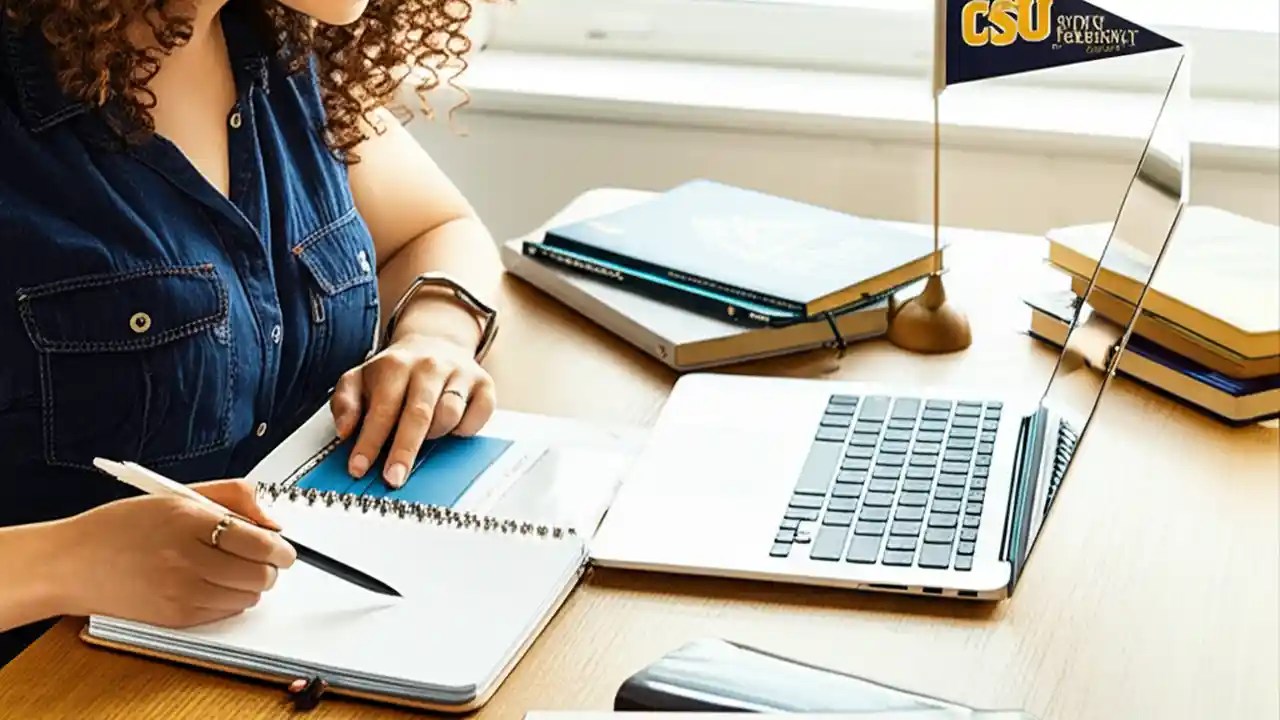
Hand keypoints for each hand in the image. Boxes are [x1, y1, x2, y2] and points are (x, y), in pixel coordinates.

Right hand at [52, 480, 295, 627]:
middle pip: (261, 573)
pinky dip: (230, 600)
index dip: (280, 547)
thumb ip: (232, 498)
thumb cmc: (121, 527)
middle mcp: (186, 558)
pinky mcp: (175, 617)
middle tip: (260, 558)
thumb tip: (271, 522)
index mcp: (188, 520)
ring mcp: (181, 591)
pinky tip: (212, 584)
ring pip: (249, 596)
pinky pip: (226, 612)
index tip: (282, 547)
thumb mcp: (176, 495)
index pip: (259, 541)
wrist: (71, 563)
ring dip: (251, 584)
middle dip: (269, 566)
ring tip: (231, 569)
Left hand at [330, 334, 495, 487]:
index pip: (382, 409)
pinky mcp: (484, 383)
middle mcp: (429, 366)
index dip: (370, 442)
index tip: (358, 468)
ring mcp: (459, 373)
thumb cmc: (395, 371)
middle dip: (404, 450)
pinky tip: (451, 426)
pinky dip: (464, 429)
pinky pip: (478, 417)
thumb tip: (345, 430)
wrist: (435, 342)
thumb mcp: (360, 378)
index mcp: (395, 365)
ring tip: (424, 434)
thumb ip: (345, 402)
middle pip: (418, 414)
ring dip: (435, 435)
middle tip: (394, 478)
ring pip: (449, 416)